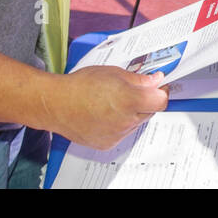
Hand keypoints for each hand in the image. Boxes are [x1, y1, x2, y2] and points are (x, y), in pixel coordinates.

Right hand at [51, 66, 168, 149]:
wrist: (56, 104)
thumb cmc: (81, 85)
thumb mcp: (113, 73)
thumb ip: (138, 79)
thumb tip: (156, 80)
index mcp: (130, 100)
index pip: (161, 101)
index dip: (161, 91)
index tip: (157, 86)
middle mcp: (126, 121)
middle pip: (149, 112)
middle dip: (146, 101)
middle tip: (133, 91)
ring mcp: (117, 135)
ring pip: (135, 123)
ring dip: (131, 113)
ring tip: (111, 102)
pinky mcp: (107, 144)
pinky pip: (122, 133)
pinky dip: (118, 124)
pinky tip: (104, 114)